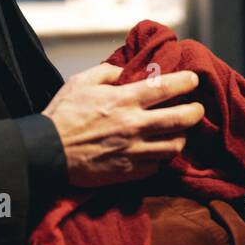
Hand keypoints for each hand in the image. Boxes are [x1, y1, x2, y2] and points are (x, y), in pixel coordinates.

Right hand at [41, 63, 203, 189]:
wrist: (47, 152)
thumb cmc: (62, 115)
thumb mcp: (80, 82)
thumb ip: (107, 72)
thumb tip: (126, 72)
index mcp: (123, 100)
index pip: (166, 87)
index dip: (186, 82)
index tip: (193, 80)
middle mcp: (134, 125)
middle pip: (181, 119)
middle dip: (195, 112)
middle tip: (197, 109)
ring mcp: (134, 151)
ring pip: (175, 146)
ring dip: (182, 137)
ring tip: (180, 132)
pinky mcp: (129, 172)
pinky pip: (157, 166)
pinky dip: (161, 158)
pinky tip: (157, 152)